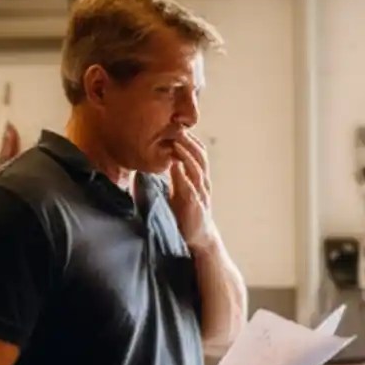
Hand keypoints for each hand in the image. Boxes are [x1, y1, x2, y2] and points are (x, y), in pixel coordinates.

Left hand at [167, 131, 218, 251]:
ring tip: (176, 142)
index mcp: (199, 178)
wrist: (200, 237)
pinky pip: (191, 189)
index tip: (177, 126)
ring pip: (197, 170)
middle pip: (200, 157)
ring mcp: (201, 195)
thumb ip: (175, 176)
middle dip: (189, 141)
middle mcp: (203, 184)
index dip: (190, 139)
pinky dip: (184, 177)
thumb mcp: (180, 190)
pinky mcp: (195, 207)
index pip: (198, 153)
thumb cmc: (188, 213)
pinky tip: (176, 167)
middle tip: (176, 127)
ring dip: (187, 155)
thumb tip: (161, 160)